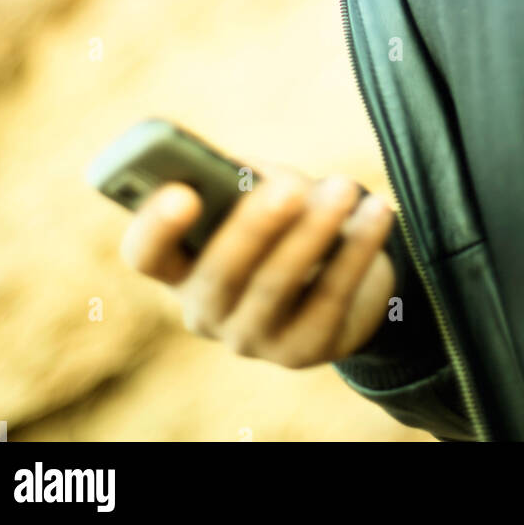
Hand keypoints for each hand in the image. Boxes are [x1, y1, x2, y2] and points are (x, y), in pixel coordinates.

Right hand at [120, 155, 396, 365]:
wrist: (341, 272)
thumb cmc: (285, 216)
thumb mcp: (260, 189)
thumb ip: (245, 176)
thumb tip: (246, 172)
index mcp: (178, 263)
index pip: (145, 253)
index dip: (156, 226)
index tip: (182, 190)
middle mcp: (203, 310)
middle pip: (218, 273)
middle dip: (255, 226)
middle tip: (289, 187)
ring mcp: (249, 338)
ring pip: (277, 286)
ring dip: (315, 231)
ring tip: (345, 189)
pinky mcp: (301, 351)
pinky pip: (329, 299)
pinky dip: (357, 252)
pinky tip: (378, 213)